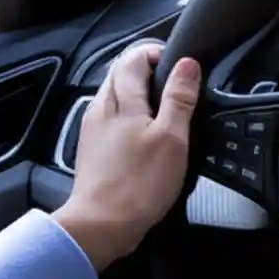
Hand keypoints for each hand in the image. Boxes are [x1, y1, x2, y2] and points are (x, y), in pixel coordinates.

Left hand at [52, 43, 201, 270]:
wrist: (101, 225)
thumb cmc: (140, 183)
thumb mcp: (172, 138)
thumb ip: (179, 98)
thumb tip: (187, 64)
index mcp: (121, 101)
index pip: (133, 57)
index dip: (156, 53)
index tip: (178, 66)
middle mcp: (101, 108)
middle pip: (120, 73)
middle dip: (146, 70)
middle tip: (174, 86)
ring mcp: (92, 129)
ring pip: (113, 95)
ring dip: (136, 93)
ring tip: (162, 111)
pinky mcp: (91, 149)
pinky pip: (109, 118)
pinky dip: (127, 115)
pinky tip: (142, 135)